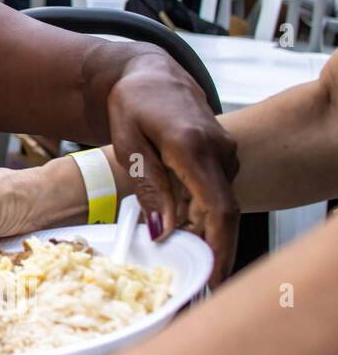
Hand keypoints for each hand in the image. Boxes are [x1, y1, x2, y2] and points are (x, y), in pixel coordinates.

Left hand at [107, 55, 239, 280]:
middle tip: (184, 273)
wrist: (149, 75)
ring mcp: (226, 152)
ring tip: (169, 240)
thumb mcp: (129, 147)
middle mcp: (219, 150)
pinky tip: (174, 215)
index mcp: (193, 148)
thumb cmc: (132, 105)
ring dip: (197, 227)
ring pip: (217, 204)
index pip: (218, 208)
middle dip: (207, 247)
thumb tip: (162, 232)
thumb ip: (150, 189)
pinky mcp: (224, 156)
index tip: (213, 278)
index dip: (219, 248)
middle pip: (223, 213)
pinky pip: (215, 192)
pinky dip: (197, 210)